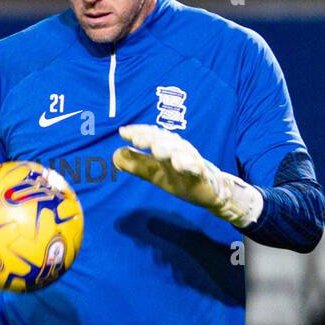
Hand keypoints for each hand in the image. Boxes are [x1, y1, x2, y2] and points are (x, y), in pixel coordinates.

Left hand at [112, 124, 262, 226]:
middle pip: (164, 139)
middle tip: (136, 140)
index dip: (138, 132)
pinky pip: (196, 168)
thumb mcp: (154, 172)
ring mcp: (192, 161)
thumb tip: (115, 155)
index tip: (123, 132)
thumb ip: (136, 164)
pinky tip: (180, 164)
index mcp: (167, 146)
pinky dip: (189, 165)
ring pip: (180, 151)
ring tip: (156, 150)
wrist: (209, 192)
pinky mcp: (202, 175)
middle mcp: (179, 149)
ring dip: (168, 149)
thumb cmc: (179, 178)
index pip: (151, 135)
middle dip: (150, 138)